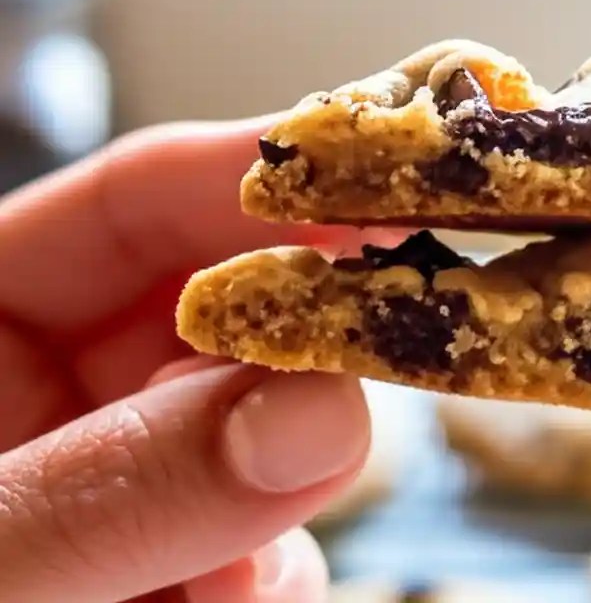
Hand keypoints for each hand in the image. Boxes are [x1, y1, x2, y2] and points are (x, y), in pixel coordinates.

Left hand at [0, 118, 371, 601]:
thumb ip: (118, 490)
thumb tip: (319, 411)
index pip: (135, 204)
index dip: (264, 180)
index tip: (386, 189)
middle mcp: (54, 393)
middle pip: (224, 316)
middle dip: (292, 360)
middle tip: (364, 380)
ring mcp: (119, 482)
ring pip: (262, 442)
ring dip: (271, 506)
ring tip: (219, 591)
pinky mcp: (163, 566)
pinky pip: (257, 548)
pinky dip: (258, 581)